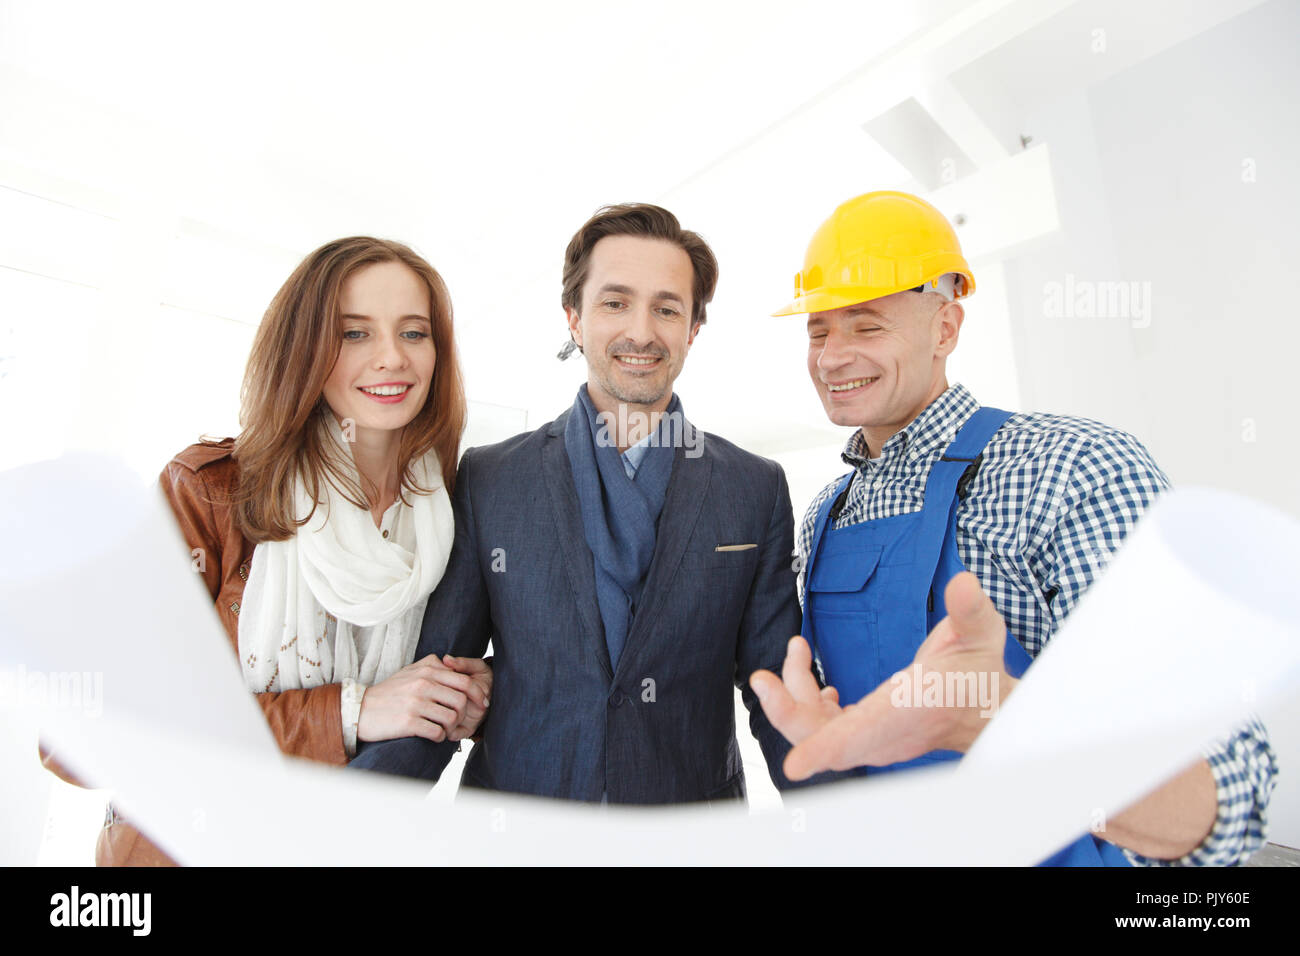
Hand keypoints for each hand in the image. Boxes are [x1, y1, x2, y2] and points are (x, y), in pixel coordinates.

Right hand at [357, 654, 489, 743]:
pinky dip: (440, 737)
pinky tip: (434, 736)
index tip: (480, 704)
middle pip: (461, 700)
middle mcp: (423, 685)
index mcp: (426, 671)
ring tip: (445, 729)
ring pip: (451, 718)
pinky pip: (437, 732)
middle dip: (465, 714)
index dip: (477, 694)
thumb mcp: (408, 671)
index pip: (464, 681)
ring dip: (452, 727)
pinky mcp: (408, 722)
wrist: (359, 710)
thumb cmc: (387, 692)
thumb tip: (451, 664)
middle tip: (460, 722)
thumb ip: (431, 665)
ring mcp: (416, 703)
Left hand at [754, 572, 1015, 780]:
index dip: (828, 749)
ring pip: (817, 730)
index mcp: (910, 711)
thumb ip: (971, 611)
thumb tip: (963, 584)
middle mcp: (885, 733)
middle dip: (786, 711)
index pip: (865, 735)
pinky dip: (807, 701)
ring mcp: (871, 736)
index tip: (796, 765)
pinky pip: (824, 726)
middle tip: (762, 678)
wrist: (984, 710)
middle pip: (825, 737)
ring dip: (793, 695)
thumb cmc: (979, 675)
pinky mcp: (864, 730)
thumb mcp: (981, 636)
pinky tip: (814, 679)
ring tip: (796, 649)